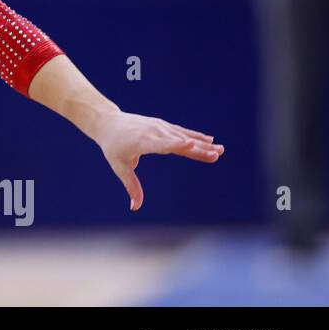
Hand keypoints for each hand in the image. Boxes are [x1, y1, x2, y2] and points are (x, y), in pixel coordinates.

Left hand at [89, 110, 223, 211]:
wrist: (108, 122)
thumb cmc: (112, 146)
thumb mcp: (119, 166)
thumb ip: (131, 185)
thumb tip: (135, 207)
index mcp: (141, 141)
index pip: (160, 144)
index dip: (174, 144)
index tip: (188, 144)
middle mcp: (153, 132)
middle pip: (178, 141)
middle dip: (197, 148)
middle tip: (217, 154)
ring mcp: (159, 127)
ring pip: (183, 136)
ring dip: (202, 143)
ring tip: (220, 149)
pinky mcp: (162, 125)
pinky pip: (181, 131)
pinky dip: (195, 135)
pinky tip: (210, 140)